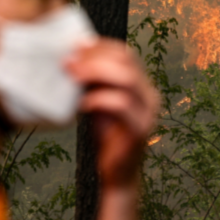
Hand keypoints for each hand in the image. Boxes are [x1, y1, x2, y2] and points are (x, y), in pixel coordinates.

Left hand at [66, 38, 159, 188]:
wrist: (118, 174)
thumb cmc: (108, 136)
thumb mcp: (100, 103)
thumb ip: (95, 83)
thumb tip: (72, 58)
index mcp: (142, 85)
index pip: (126, 54)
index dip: (101, 46)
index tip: (76, 45)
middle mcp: (150, 94)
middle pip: (127, 61)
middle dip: (95, 57)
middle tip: (69, 61)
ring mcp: (148, 111)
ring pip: (126, 79)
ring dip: (96, 73)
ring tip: (73, 75)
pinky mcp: (140, 129)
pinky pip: (121, 105)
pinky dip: (99, 99)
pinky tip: (82, 103)